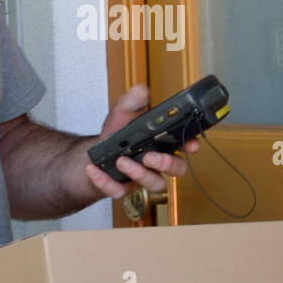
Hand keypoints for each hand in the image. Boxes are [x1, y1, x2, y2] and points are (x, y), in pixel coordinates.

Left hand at [82, 82, 199, 199]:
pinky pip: (119, 191)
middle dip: (167, 164)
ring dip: (138, 173)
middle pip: (176, 169)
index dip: (191, 145)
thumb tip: (140, 91)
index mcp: (161, 144)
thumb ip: (130, 103)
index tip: (190, 144)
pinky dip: (105, 181)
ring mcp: (141, 178)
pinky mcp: (122, 189)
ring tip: (121, 161)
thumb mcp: (121, 115)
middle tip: (150, 157)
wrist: (92, 156)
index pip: (184, 146)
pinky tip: (94, 170)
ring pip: (153, 184)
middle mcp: (155, 163)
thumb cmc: (114, 137)